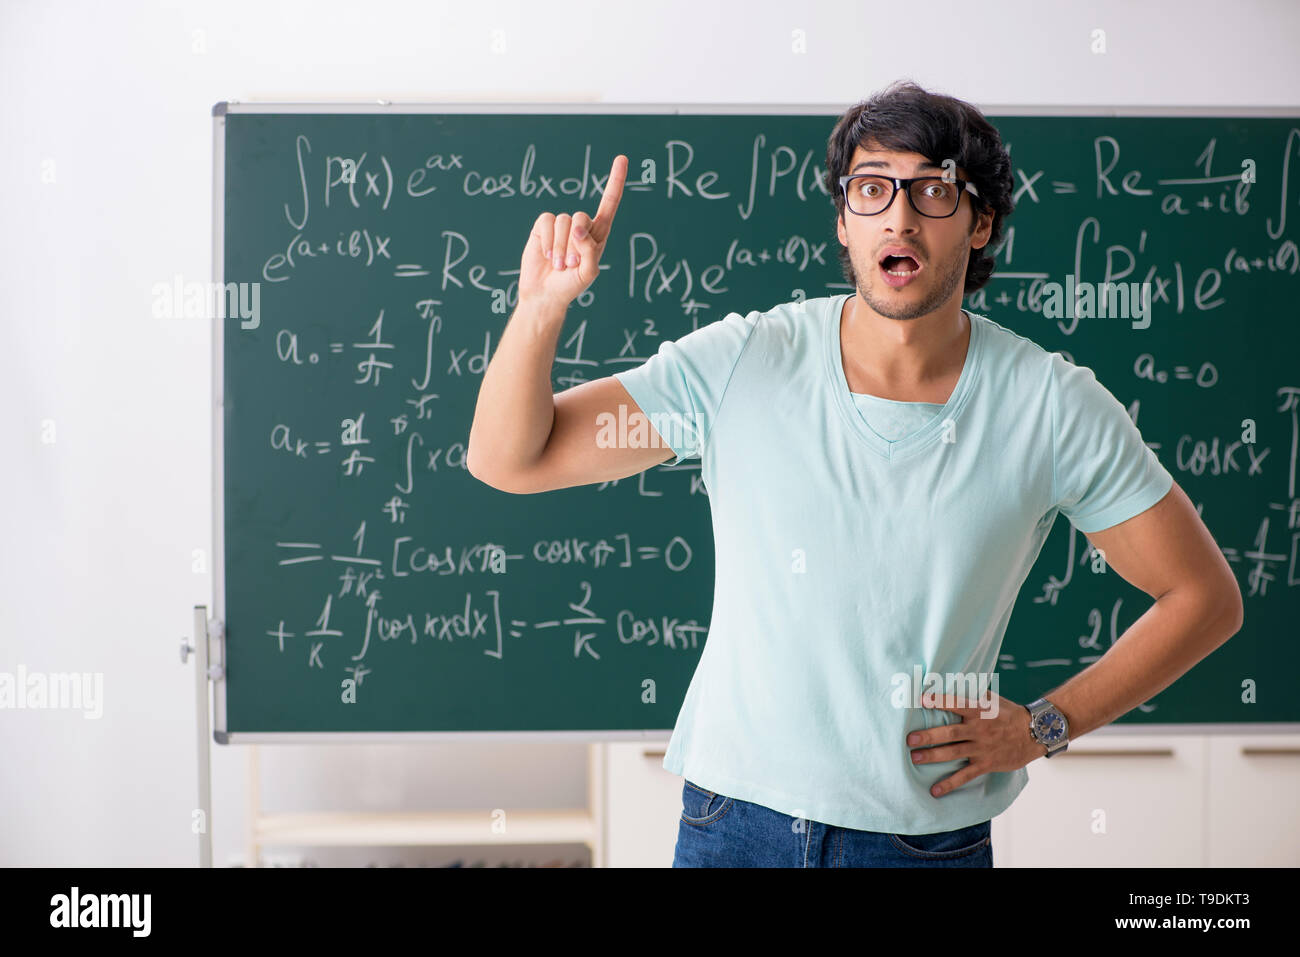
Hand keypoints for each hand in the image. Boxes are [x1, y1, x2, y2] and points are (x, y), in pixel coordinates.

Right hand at [518, 154, 626, 310]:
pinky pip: (547, 222)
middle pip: (581, 217)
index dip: (615, 181)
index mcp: (598, 233)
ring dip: (561, 247)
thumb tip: (578, 227)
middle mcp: (580, 226)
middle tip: (571, 264)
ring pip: (563, 221)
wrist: (545, 294)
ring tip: (559, 264)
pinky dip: (548, 241)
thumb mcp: (589, 272)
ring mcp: (561, 226)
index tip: (622, 159)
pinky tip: (547, 255)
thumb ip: (590, 249)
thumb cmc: (570, 285)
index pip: (609, 203)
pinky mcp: (543, 227)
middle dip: (575, 243)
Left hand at [906, 694, 1045, 797]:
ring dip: (933, 756)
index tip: (921, 699)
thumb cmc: (1008, 712)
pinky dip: (950, 783)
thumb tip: (951, 680)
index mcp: (979, 710)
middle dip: (929, 736)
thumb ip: (972, 693)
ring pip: (954, 752)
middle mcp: (979, 729)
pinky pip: (965, 775)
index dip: (939, 701)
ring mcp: (982, 748)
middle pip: (950, 732)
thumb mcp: (992, 698)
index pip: (956, 703)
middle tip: (909, 739)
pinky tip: (935, 790)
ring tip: (915, 758)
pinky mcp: (986, 764)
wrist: (1035, 733)